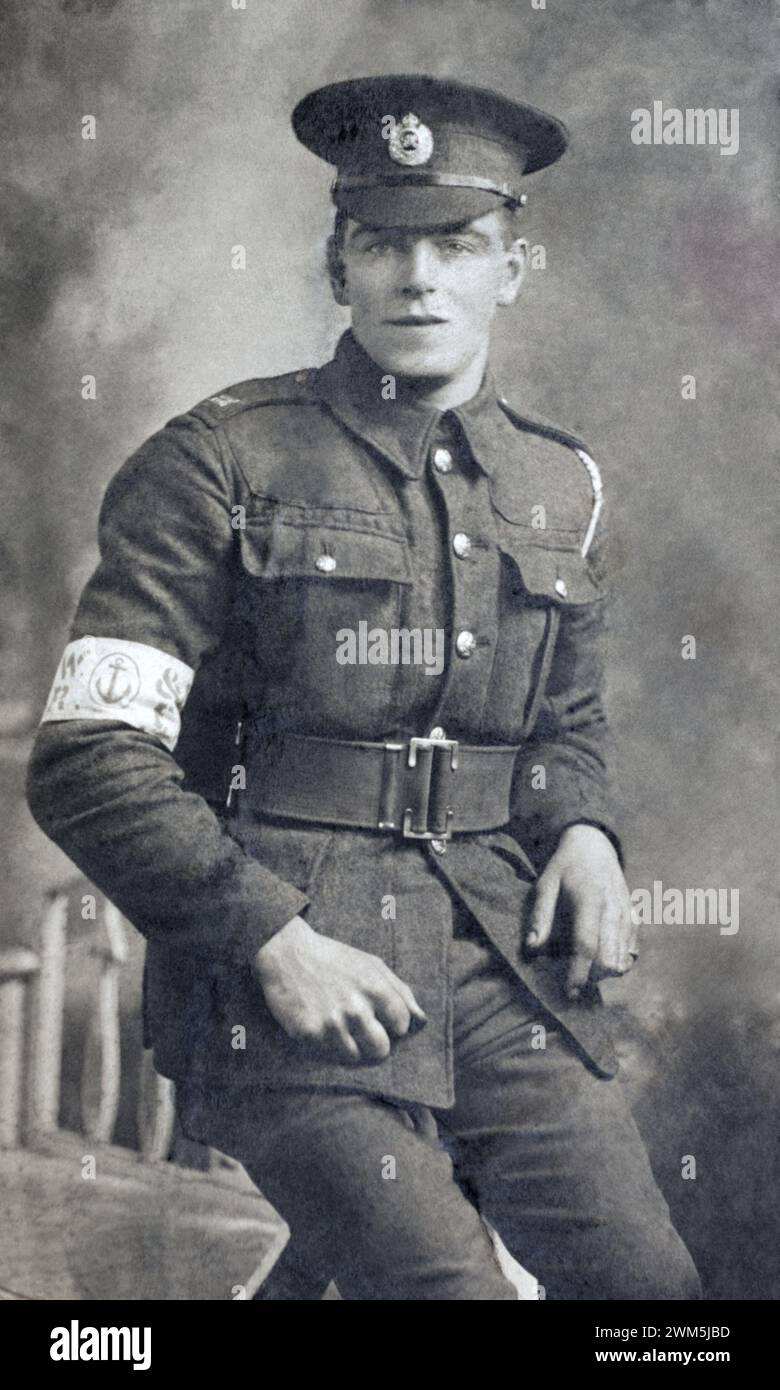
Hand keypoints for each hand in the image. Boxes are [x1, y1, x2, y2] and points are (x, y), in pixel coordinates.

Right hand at [252, 915, 426, 1062]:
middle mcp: (355, 1008)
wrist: (286, 953)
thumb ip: (400, 992)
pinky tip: (323, 1028)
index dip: (394, 1025)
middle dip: (376, 1045)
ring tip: (341, 1029)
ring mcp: (331, 1023)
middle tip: (364, 1033)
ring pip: (356, 1059)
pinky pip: (329, 1056)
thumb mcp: (372, 965)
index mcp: (376, 988)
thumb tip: (421, 1021)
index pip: (402, 1026)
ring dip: (352, 1048)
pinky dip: (329, 1047)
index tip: (382, 1019)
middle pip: (382, 1051)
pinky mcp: (308, 1034)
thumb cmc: (334, 959)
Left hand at [525, 824, 636, 1000]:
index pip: (586, 945)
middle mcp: (614, 909)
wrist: (594, 846)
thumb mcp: (545, 884)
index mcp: (590, 900)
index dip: (578, 973)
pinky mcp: (635, 918)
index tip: (568, 992)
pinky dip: (617, 962)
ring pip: (623, 959)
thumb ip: (540, 916)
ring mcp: (628, 914)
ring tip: (585, 971)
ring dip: (604, 973)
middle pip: (609, 959)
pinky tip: (600, 959)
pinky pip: (631, 952)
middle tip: (573, 981)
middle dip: (592, 977)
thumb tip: (532, 949)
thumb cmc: (564, 868)